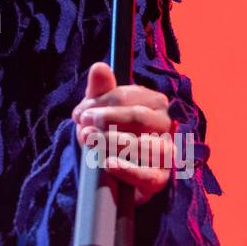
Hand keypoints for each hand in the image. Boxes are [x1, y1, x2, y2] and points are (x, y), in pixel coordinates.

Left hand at [70, 61, 174, 205]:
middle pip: (138, 117)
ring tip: (90, 141)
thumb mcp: (99, 111)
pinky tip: (108, 163)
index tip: (80, 113)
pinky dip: (127, 169)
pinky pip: (149, 175)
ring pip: (145, 145)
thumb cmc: (107, 134)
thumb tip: (99, 67)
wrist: (110, 172)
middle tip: (83, 126)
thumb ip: (100, 90)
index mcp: (154, 102)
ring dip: (111, 142)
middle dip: (105, 120)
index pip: (128, 96)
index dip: (100, 102)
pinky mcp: (160, 179)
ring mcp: (166, 153)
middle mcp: (166, 125)